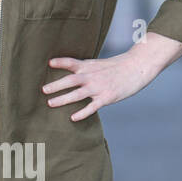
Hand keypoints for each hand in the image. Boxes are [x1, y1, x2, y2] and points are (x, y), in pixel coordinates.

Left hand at [42, 33, 181, 120]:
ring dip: (63, 99)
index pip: (72, 62)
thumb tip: (72, 72)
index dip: (60, 62)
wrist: (138, 67)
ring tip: (50, 103)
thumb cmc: (118, 66)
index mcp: (89, 66)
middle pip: (70, 80)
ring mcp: (99, 87)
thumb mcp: (100, 63)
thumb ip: (86, 68)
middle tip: (43, 90)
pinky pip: (92, 107)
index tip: (49, 63)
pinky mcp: (107, 97)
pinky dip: (82, 112)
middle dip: (56, 85)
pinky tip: (73, 118)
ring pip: (77, 94)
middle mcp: (92, 76)